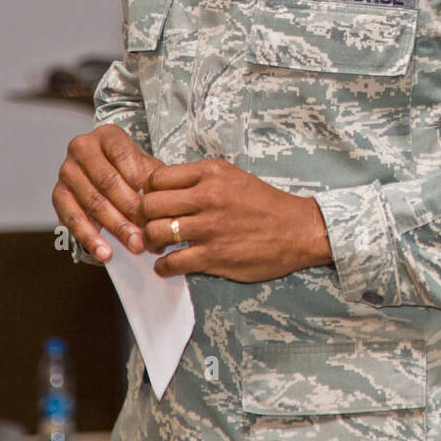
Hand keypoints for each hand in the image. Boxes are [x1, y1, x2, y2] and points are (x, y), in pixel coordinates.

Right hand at [53, 123, 163, 261]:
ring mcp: (67, 171)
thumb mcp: (146, 167)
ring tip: (133, 245)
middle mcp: (82, 148)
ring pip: (92, 202)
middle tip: (147, 232)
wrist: (108, 175)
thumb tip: (163, 211)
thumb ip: (155, 183)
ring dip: (114, 227)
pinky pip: (72, 219)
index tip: (151, 202)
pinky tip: (105, 252)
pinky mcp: (58, 194)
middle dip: (129, 210)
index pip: (122, 153)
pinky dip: (90, 238)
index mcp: (106, 135)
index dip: (137, 178)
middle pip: (107, 181)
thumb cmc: (131, 171)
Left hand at [138, 158, 332, 281]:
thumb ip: (200, 179)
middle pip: (150, 204)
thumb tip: (165, 188)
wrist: (297, 230)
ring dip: (150, 242)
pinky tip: (166, 266)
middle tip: (148, 225)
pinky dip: (163, 266)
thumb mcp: (232, 177)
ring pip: (156, 233)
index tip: (151, 201)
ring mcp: (209, 227)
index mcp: (210, 173)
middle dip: (143, 217)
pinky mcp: (214, 256)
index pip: (158, 177)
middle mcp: (207, 197)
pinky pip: (172, 262)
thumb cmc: (264, 203)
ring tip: (156, 246)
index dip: (148, 191)